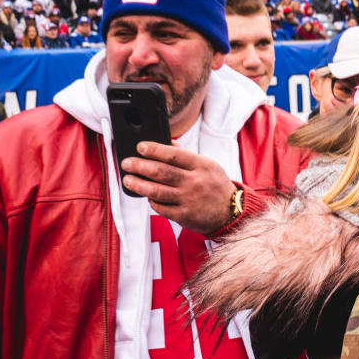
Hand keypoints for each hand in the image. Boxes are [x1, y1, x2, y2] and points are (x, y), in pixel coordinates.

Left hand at [121, 141, 235, 233]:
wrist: (230, 212)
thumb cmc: (216, 186)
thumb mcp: (208, 165)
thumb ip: (186, 155)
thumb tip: (166, 143)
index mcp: (201, 165)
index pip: (173, 154)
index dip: (154, 150)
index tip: (140, 147)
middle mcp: (194, 182)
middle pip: (161, 172)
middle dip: (140, 166)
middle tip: (127, 163)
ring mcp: (189, 200)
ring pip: (157, 191)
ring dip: (139, 185)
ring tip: (128, 180)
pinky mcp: (184, 215)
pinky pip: (161, 208)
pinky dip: (151, 201)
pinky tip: (147, 196)